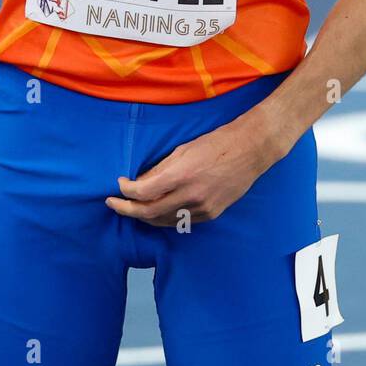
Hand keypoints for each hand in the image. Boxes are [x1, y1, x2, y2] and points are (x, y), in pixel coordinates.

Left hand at [104, 114, 275, 227]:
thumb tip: (139, 183)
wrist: (251, 150)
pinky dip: (165, 217)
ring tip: (133, 207)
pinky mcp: (211, 214)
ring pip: (163, 221)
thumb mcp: (183, 150)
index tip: (119, 184)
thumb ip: (159, 170)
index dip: (126, 191)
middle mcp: (191, 195)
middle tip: (113, 203)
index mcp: (182, 175)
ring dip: (144, 216)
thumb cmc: (216, 143)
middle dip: (127, 210)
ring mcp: (202, 208)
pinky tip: (158, 210)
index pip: (144, 192)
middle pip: (149, 212)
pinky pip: (181, 221)